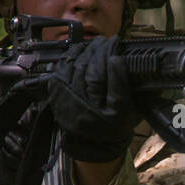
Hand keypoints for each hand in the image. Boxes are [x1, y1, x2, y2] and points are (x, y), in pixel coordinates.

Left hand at [46, 35, 141, 163]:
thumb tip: (117, 60)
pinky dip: (69, 58)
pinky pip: (61, 71)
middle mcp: (85, 111)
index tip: (118, 44)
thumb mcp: (127, 109)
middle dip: (100, 51)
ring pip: (75, 68)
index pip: (109, 79)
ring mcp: (68, 104)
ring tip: (95, 44)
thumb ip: (124, 85)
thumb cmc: (113, 125)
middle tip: (108, 41)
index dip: (113, 58)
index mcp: (108, 117)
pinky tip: (78, 52)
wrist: (93, 143)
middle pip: (91, 71)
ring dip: (85, 51)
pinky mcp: (57, 97)